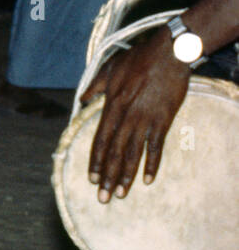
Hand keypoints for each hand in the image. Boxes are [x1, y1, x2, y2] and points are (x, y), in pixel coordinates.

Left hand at [81, 27, 189, 202]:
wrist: (167, 53)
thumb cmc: (138, 58)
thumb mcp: (109, 69)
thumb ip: (95, 87)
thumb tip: (82, 100)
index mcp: (111, 105)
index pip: (99, 139)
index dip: (95, 160)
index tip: (92, 178)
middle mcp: (125, 115)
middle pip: (114, 151)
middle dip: (108, 176)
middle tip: (103, 197)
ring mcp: (144, 119)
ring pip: (132, 153)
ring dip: (126, 175)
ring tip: (121, 194)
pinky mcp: (163, 119)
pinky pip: (155, 146)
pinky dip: (152, 163)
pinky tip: (148, 180)